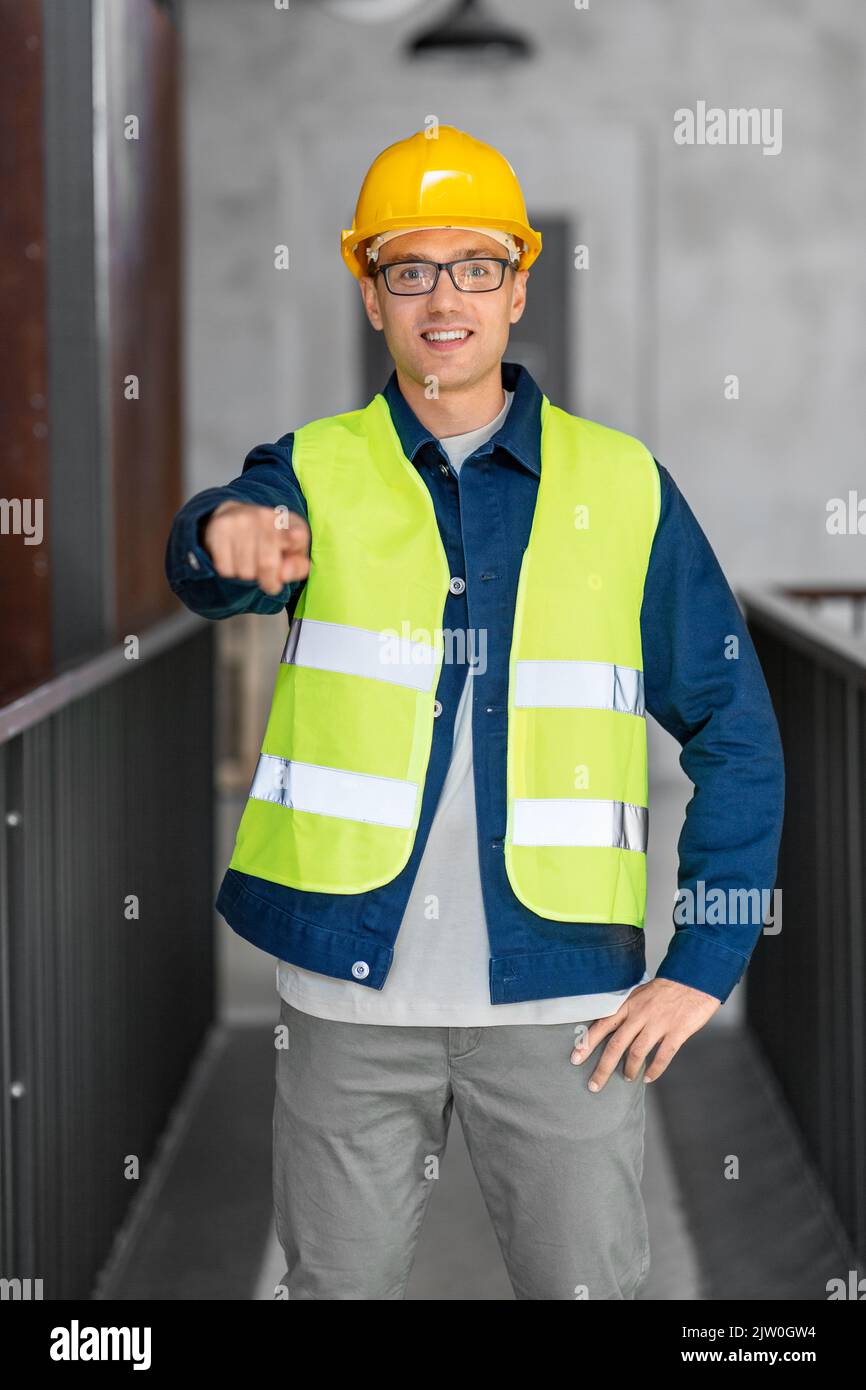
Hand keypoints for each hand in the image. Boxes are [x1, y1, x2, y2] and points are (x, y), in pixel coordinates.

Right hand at [203, 501, 310, 594]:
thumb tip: (283, 574)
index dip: (295, 539)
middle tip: (266, 578)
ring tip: (248, 560)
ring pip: (245, 571)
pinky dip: (229, 571)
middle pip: (268, 564)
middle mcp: (265, 516)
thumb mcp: (292, 554)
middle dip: (267, 580)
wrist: (235, 517)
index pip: (296, 533)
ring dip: (247, 574)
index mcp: (289, 522)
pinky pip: (225, 568)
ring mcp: (241, 520)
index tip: (295, 539)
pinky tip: (233, 557)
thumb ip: (297, 568)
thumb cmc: (270, 543)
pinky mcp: (220, 527)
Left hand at [570, 977, 720, 1088]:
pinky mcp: (676, 1032)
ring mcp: (658, 1024)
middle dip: (602, 1067)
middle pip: (616, 1045)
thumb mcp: (640, 993)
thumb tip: (612, 1026)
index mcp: (629, 1005)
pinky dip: (655, 1070)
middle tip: (594, 1084)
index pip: (602, 1025)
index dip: (588, 1043)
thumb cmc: (667, 987)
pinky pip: (662, 1056)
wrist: (694, 979)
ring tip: (626, 1078)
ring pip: (637, 1053)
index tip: (575, 1058)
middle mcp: (640, 1015)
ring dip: (629, 1070)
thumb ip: (627, 1010)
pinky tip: (649, 1078)